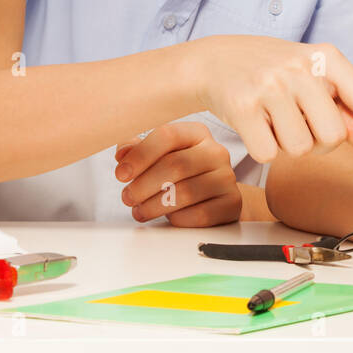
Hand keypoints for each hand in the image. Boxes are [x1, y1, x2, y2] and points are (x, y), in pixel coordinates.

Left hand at [116, 122, 241, 226]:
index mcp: (196, 133)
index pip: (168, 134)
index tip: (121, 174)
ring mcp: (227, 177)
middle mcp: (216, 151)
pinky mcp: (232, 203)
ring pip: (186, 192)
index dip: (140, 155)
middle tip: (127, 198)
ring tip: (140, 211)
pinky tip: (168, 218)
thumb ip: (136, 150)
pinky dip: (177, 219)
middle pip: (176, 165)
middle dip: (144, 185)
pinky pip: (200, 214)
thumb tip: (122, 153)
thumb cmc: (180, 173)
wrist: (214, 195)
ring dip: (154, 206)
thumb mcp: (158, 156)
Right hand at [187, 36, 352, 164]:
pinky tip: (255, 125)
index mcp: (326, 57)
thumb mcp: (312, 76)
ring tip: (275, 119)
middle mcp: (300, 67)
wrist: (213, 60)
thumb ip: (342, 105)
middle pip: (333, 136)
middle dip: (320, 143)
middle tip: (300, 124)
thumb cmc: (271, 71)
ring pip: (302, 149)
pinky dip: (264, 149)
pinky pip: (269, 154)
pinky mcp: (242, 106)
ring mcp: (270, 85)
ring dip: (290, 146)